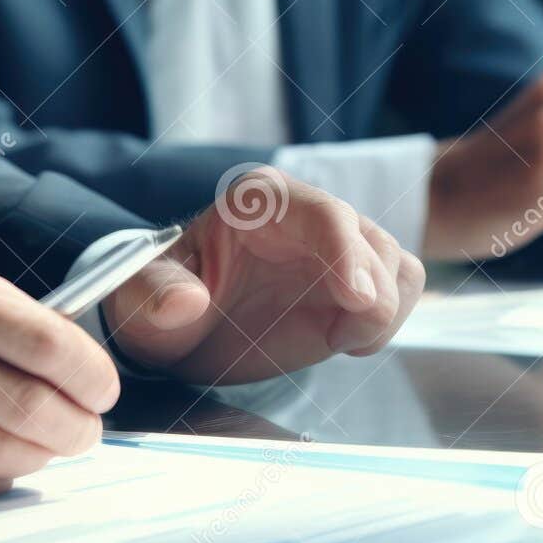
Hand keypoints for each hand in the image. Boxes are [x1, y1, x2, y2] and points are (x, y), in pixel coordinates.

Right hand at [0, 246, 117, 489]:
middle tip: (87, 427)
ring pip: (9, 453)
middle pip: (40, 408)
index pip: (49, 342)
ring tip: (51, 445)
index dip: (93, 373)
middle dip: (80, 425)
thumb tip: (52, 347)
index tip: (102, 384)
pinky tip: (2, 464)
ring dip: (45, 455)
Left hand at [102, 168, 423, 383]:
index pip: (325, 215)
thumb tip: (183, 303)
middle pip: (373, 244)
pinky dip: (388, 319)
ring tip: (336, 339)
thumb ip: (155, 295)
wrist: (177, 330)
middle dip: (371, 293)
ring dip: (381, 309)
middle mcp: (308, 214)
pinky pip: (402, 290)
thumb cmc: (159, 304)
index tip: (356, 301)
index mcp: (260, 201)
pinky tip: (347, 342)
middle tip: (343, 338)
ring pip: (397, 266)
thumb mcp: (141, 301)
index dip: (347, 256)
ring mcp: (337, 250)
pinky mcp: (354, 284)